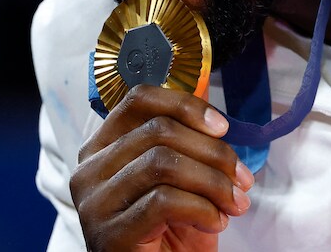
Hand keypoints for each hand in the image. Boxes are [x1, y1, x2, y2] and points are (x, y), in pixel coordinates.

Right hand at [71, 85, 253, 251]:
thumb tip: (208, 95)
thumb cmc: (172, 232)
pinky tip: (214, 222)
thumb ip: (186, 139)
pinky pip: (163, 201)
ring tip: (233, 204)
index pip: (138, 100)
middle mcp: (89, 170)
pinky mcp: (108, 235)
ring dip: (212, 182)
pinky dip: (202, 209)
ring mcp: (94, 203)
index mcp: (102, 146)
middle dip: (213, 153)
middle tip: (241, 179)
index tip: (222, 127)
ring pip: (162, 163)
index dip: (185, 105)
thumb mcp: (182, 178)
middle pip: (158, 131)